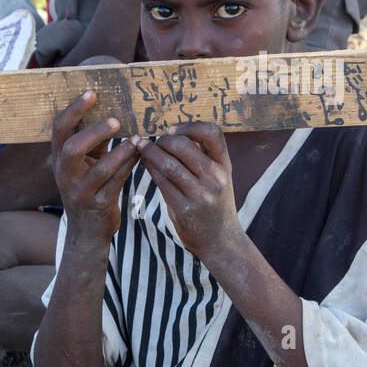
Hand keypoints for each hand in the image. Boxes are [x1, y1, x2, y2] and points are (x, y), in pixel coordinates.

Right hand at [51, 91, 139, 245]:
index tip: (92, 92)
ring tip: (136, 140)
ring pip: (98, 169)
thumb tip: (112, 109)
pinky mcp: (97, 205)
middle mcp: (65, 174)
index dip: (74, 109)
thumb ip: (95, 141)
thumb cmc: (89, 188)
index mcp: (59, 159)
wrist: (87, 231)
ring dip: (119, 152)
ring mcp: (79, 191)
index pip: (59, 129)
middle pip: (71, 148)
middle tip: (116, 120)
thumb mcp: (86, 163)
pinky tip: (141, 155)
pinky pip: (115, 183)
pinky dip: (129, 167)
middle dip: (94, 131)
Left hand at [133, 123, 241, 259]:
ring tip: (141, 147)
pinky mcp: (184, 208)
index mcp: (224, 165)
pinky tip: (145, 164)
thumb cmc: (215, 204)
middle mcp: (215, 177)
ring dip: (150, 152)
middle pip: (183, 145)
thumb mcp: (218, 178)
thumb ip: (202, 158)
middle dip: (162, 140)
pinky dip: (150, 169)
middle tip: (152, 141)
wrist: (220, 240)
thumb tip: (171, 135)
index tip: (173, 130)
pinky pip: (162, 182)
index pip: (212, 133)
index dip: (190, 126)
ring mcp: (200, 194)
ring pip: (168, 163)